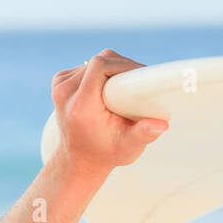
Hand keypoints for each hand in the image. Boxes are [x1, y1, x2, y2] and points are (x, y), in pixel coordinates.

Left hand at [51, 50, 168, 176]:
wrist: (79, 160)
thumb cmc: (106, 154)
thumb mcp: (127, 148)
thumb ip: (144, 135)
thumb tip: (162, 124)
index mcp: (80, 106)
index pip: (100, 67)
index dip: (123, 64)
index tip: (141, 74)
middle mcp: (65, 92)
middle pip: (99, 62)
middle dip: (122, 67)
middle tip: (139, 82)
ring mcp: (60, 85)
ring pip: (94, 62)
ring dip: (113, 69)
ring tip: (127, 86)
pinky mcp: (60, 81)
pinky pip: (86, 67)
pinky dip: (102, 72)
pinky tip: (110, 87)